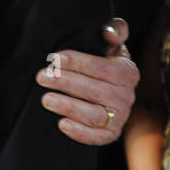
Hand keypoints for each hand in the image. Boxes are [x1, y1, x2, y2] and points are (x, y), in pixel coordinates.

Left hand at [36, 18, 137, 144]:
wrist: (108, 92)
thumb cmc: (104, 63)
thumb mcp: (109, 45)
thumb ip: (113, 31)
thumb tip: (109, 32)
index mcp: (128, 72)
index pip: (104, 68)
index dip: (79, 62)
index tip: (56, 58)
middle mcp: (127, 96)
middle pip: (96, 91)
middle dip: (66, 83)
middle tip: (42, 77)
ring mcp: (120, 117)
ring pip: (95, 115)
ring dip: (68, 107)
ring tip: (45, 99)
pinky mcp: (111, 134)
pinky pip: (97, 137)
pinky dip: (79, 133)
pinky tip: (61, 123)